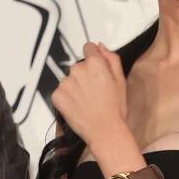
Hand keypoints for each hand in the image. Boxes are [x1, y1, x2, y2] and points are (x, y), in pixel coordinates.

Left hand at [50, 41, 130, 157]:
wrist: (105, 131)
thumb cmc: (114, 109)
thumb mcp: (120, 79)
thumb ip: (111, 58)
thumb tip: (100, 46)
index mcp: (95, 63)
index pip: (88, 48)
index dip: (93, 57)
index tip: (95, 68)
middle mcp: (77, 70)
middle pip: (78, 66)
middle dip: (84, 75)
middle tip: (94, 92)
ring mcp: (65, 83)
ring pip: (68, 79)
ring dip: (74, 87)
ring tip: (86, 101)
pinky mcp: (57, 96)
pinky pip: (60, 92)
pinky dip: (66, 98)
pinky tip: (77, 106)